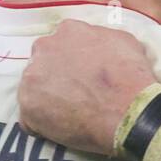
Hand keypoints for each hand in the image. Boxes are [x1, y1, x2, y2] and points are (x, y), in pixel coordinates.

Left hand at [18, 20, 158, 155]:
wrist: (129, 110)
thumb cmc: (132, 77)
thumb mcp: (125, 42)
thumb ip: (103, 38)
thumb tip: (97, 45)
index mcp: (68, 31)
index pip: (62, 44)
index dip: (72, 61)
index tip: (82, 75)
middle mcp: (44, 48)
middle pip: (43, 64)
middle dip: (55, 77)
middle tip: (76, 94)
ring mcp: (32, 77)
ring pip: (34, 89)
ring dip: (47, 100)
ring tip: (70, 114)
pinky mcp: (28, 106)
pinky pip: (30, 118)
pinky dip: (43, 124)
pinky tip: (63, 128)